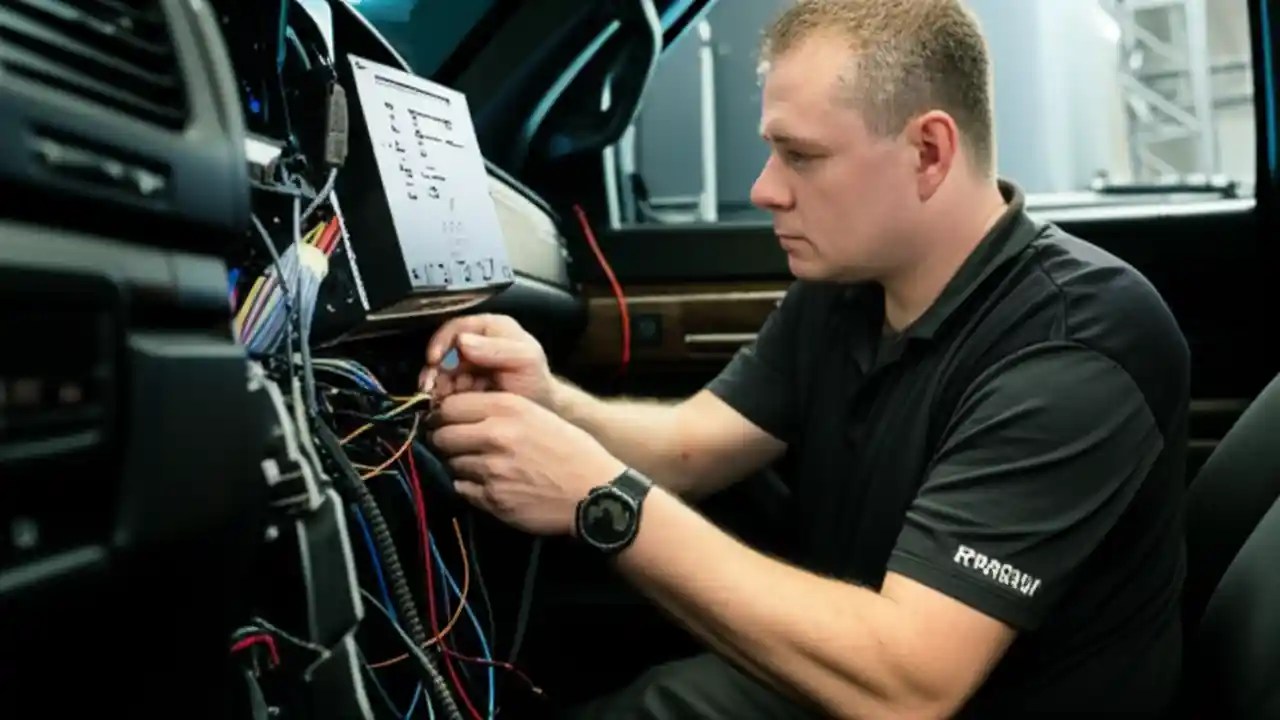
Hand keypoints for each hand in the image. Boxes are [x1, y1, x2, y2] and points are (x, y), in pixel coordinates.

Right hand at [420, 314, 554, 407]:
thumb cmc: (536, 381)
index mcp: (491, 328)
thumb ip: (497, 348)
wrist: (539, 409)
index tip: (434, 360)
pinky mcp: (462, 385)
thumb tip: (462, 342)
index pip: (456, 327)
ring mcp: (467, 365)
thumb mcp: (525, 360)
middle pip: (443, 351)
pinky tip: (448, 406)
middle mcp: (476, 343)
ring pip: (440, 372)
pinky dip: (443, 397)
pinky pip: (444, 388)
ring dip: (438, 386)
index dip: (441, 342)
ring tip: (443, 400)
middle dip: (436, 370)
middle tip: (433, 388)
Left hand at [430, 392, 624, 535]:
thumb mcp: (537, 415)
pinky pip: (462, 489)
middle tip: (455, 445)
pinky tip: (489, 484)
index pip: (449, 406)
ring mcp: (491, 469)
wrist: (595, 492)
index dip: (442, 414)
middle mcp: (495, 435)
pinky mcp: (492, 499)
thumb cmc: (571, 450)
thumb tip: (458, 413)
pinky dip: (469, 486)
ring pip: (450, 463)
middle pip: (441, 436)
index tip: (445, 421)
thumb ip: (498, 410)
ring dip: (458, 464)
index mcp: (507, 408)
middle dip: (443, 440)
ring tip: (480, 465)